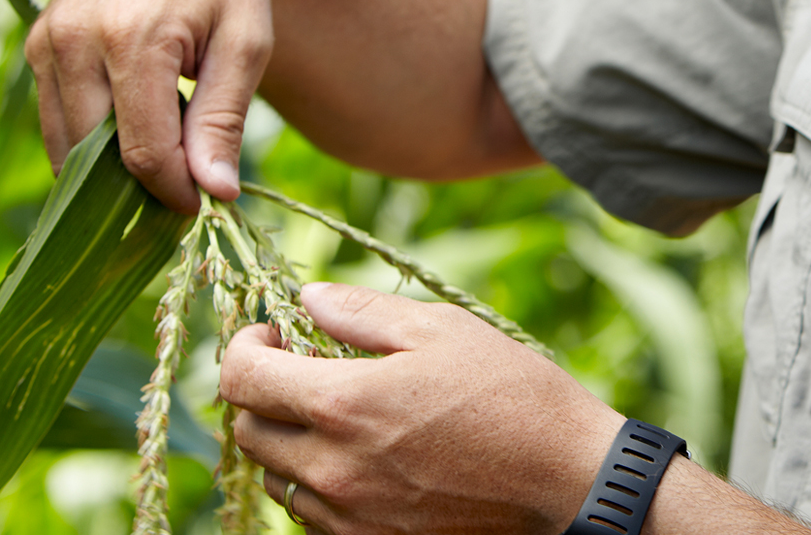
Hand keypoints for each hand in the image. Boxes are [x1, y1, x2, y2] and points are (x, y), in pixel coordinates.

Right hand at [26, 0, 279, 211]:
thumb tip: (215, 195)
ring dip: (110, 164)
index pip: (142, 154)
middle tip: (186, 184)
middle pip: (96, 155)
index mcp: (133, 39)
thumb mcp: (246, 45)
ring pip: (66, 142)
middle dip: (139, 185)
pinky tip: (135, 121)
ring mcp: (47, 38)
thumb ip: (223, 121)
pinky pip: (54, 115)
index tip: (205, 203)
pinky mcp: (37, 40)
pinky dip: (89, 137)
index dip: (174, 193)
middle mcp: (75, 39)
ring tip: (167, 147)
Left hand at [220, 283, 624, 534]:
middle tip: (300, 369)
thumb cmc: (514, 395)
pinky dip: (318, 482)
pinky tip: (362, 457)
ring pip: (277, 478)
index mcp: (344, 404)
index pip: (242, 379)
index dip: (243, 349)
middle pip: (247, 432)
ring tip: (337, 414)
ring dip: (288, 441)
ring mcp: (349, 516)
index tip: (270, 336)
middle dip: (261, 394)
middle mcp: (333, 468)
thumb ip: (365, 312)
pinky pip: (312, 515)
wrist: (568, 480)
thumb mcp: (444, 330)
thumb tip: (308, 297)